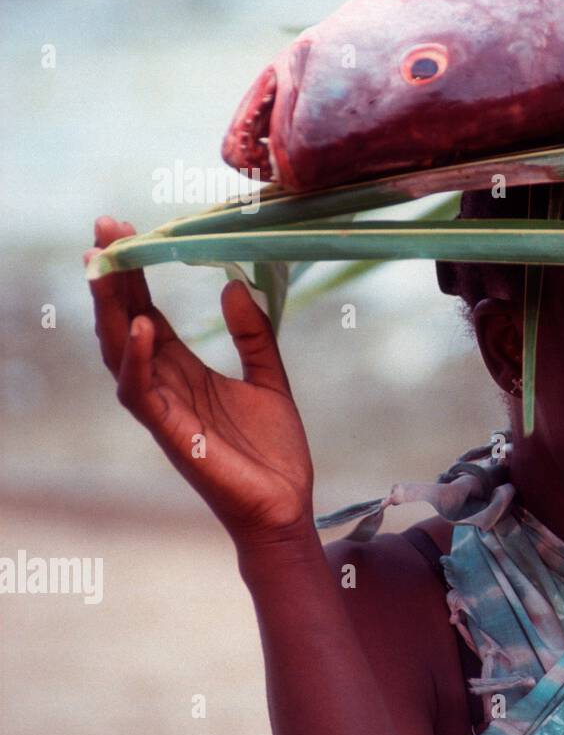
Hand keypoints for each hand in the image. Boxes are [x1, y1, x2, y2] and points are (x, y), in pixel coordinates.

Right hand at [86, 216, 314, 548]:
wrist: (286, 506)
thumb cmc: (272, 452)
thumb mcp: (271, 379)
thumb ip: (253, 335)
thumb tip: (233, 285)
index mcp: (185, 370)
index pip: (148, 311)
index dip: (136, 273)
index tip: (126, 229)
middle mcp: (165, 385)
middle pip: (124, 322)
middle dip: (112, 277)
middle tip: (106, 228)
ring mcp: (164, 410)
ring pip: (119, 352)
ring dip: (111, 309)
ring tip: (107, 265)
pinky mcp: (173, 435)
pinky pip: (141, 393)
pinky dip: (137, 360)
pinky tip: (142, 326)